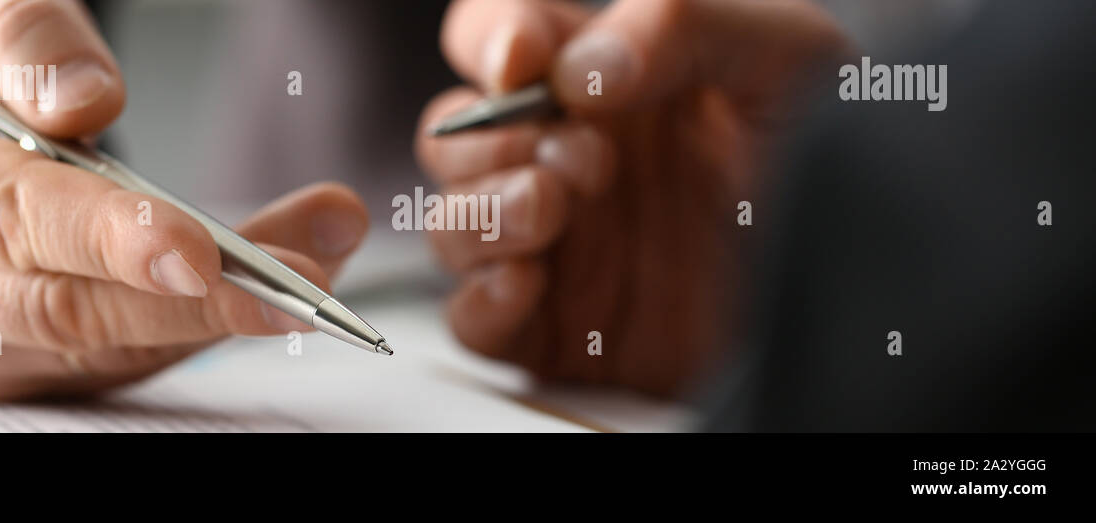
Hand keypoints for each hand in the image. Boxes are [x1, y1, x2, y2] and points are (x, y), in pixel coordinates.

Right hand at [0, 0, 368, 399]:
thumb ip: (16, 34)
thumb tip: (89, 101)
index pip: (4, 216)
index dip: (104, 237)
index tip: (198, 248)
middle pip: (67, 307)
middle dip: (193, 303)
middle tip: (303, 282)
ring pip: (104, 344)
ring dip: (218, 316)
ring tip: (317, 268)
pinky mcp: (13, 368)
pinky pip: (116, 360)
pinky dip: (199, 327)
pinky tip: (270, 289)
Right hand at [415, 0, 845, 394]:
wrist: (875, 296)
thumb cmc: (844, 165)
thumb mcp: (789, 57)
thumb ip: (682, 26)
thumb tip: (578, 70)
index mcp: (613, 81)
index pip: (500, 38)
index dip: (492, 40)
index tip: (522, 63)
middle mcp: (574, 159)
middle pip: (458, 136)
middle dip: (497, 141)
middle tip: (586, 161)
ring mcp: (563, 248)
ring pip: (452, 224)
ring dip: (481, 213)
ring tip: (552, 212)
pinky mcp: (563, 333)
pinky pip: (475, 320)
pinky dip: (480, 300)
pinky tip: (529, 282)